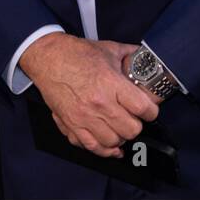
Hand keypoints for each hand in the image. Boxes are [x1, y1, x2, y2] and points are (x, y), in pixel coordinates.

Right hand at [20, 33, 158, 157]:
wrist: (48, 58)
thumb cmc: (76, 53)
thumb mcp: (109, 49)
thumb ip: (131, 55)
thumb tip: (148, 57)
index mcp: (110, 83)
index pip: (143, 109)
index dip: (151, 111)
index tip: (149, 109)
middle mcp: (99, 103)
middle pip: (131, 130)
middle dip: (136, 124)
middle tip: (133, 117)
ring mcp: (84, 117)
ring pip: (114, 142)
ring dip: (120, 137)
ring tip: (119, 127)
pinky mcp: (72, 124)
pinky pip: (92, 147)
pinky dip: (104, 150)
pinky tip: (111, 147)